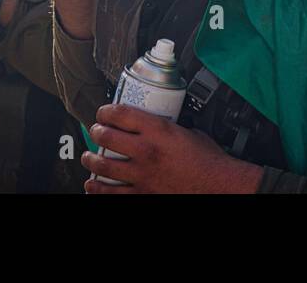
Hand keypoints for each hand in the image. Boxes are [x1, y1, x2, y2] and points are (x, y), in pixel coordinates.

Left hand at [81, 104, 262, 193]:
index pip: (121, 113)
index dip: (106, 110)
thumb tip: (159, 124)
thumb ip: (168, 127)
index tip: (103, 112)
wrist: (218, 186)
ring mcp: (142, 174)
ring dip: (91, 160)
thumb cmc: (209, 161)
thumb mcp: (188, 132)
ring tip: (88, 157)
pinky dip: (97, 189)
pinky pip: (112, 194)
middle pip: (106, 136)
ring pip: (103, 166)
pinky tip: (93, 185)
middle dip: (96, 131)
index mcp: (158, 130)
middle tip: (95, 131)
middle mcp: (146, 150)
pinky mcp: (142, 194)